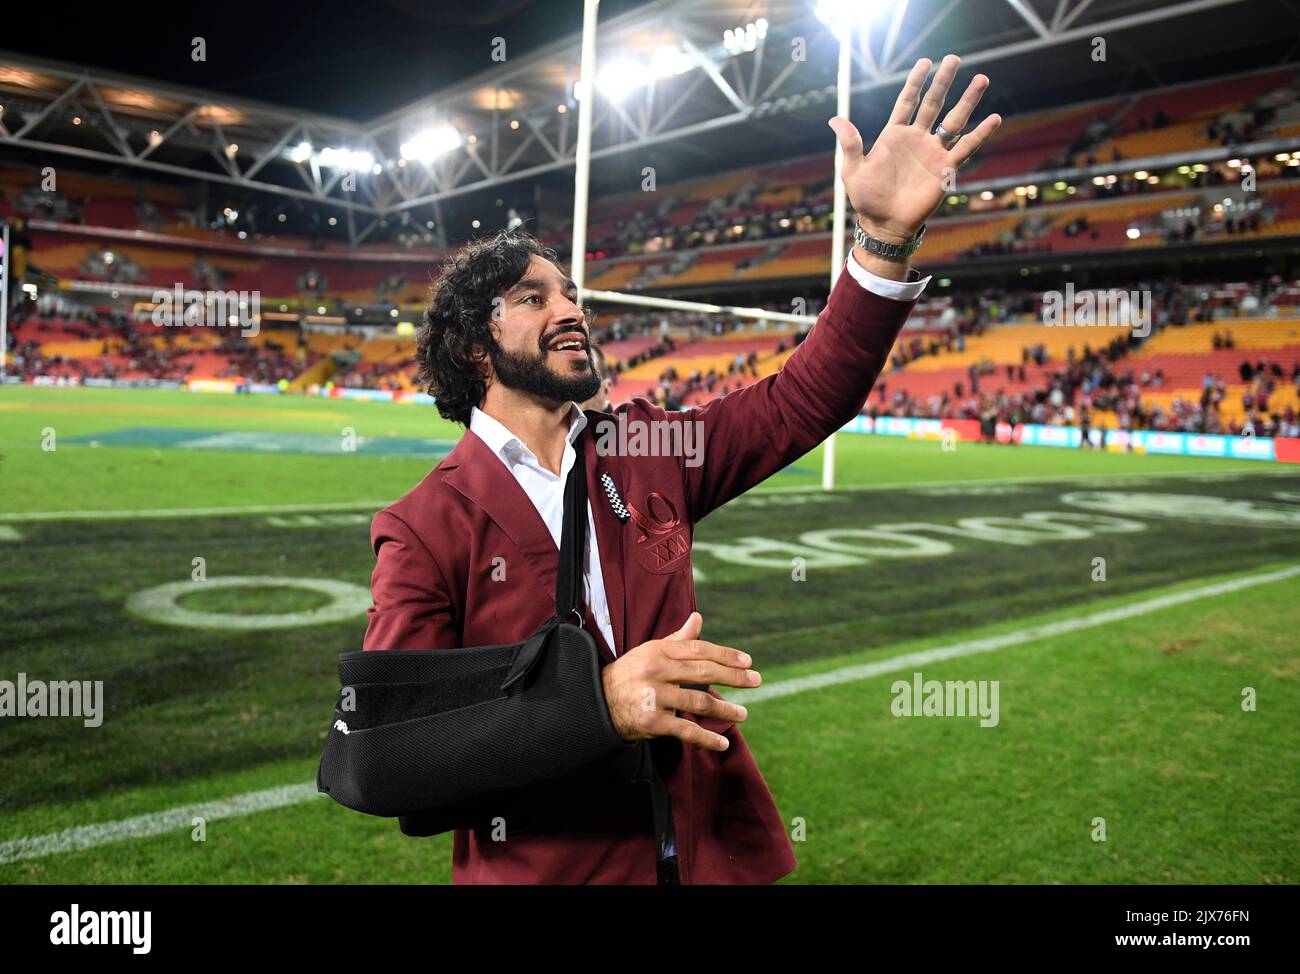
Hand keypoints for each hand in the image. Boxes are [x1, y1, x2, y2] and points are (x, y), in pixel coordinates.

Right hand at [601, 611, 756, 751]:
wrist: (597, 702)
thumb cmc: (630, 674)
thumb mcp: (651, 652)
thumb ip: (678, 639)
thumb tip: (698, 617)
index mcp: (658, 650)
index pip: (699, 650)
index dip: (726, 655)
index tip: (748, 662)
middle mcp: (656, 671)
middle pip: (703, 672)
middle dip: (733, 677)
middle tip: (756, 681)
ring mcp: (654, 697)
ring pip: (698, 703)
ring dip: (725, 710)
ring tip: (743, 713)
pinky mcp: (651, 722)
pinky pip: (685, 731)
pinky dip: (706, 739)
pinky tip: (722, 743)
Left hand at [828, 54, 1000, 244]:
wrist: (884, 224)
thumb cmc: (867, 199)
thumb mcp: (853, 169)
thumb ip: (850, 143)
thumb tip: (834, 119)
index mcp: (894, 135)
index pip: (908, 101)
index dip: (916, 82)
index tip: (926, 61)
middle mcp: (917, 139)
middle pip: (933, 103)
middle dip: (943, 82)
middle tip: (954, 59)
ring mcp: (933, 152)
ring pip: (954, 120)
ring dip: (967, 101)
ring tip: (981, 79)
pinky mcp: (945, 168)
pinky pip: (965, 147)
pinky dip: (980, 134)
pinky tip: (994, 119)